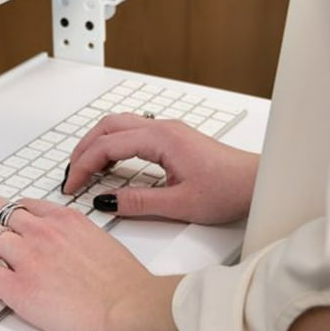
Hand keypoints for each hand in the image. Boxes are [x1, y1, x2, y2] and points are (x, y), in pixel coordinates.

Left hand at [0, 197, 193, 330]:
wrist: (130, 309)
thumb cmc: (125, 286)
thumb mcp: (101, 245)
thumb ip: (77, 241)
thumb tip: (66, 252)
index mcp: (64, 220)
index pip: (23, 205)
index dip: (7, 215)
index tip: (4, 224)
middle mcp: (42, 232)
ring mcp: (27, 258)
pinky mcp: (16, 287)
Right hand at [64, 113, 259, 224]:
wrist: (258, 183)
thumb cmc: (229, 189)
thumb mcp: (180, 205)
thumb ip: (138, 203)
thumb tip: (105, 201)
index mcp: (162, 140)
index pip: (107, 146)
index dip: (83, 166)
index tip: (73, 187)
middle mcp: (162, 129)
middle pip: (107, 126)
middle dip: (83, 149)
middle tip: (71, 175)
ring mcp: (167, 131)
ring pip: (118, 125)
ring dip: (96, 144)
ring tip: (84, 168)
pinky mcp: (171, 139)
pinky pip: (131, 133)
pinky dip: (111, 145)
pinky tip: (109, 164)